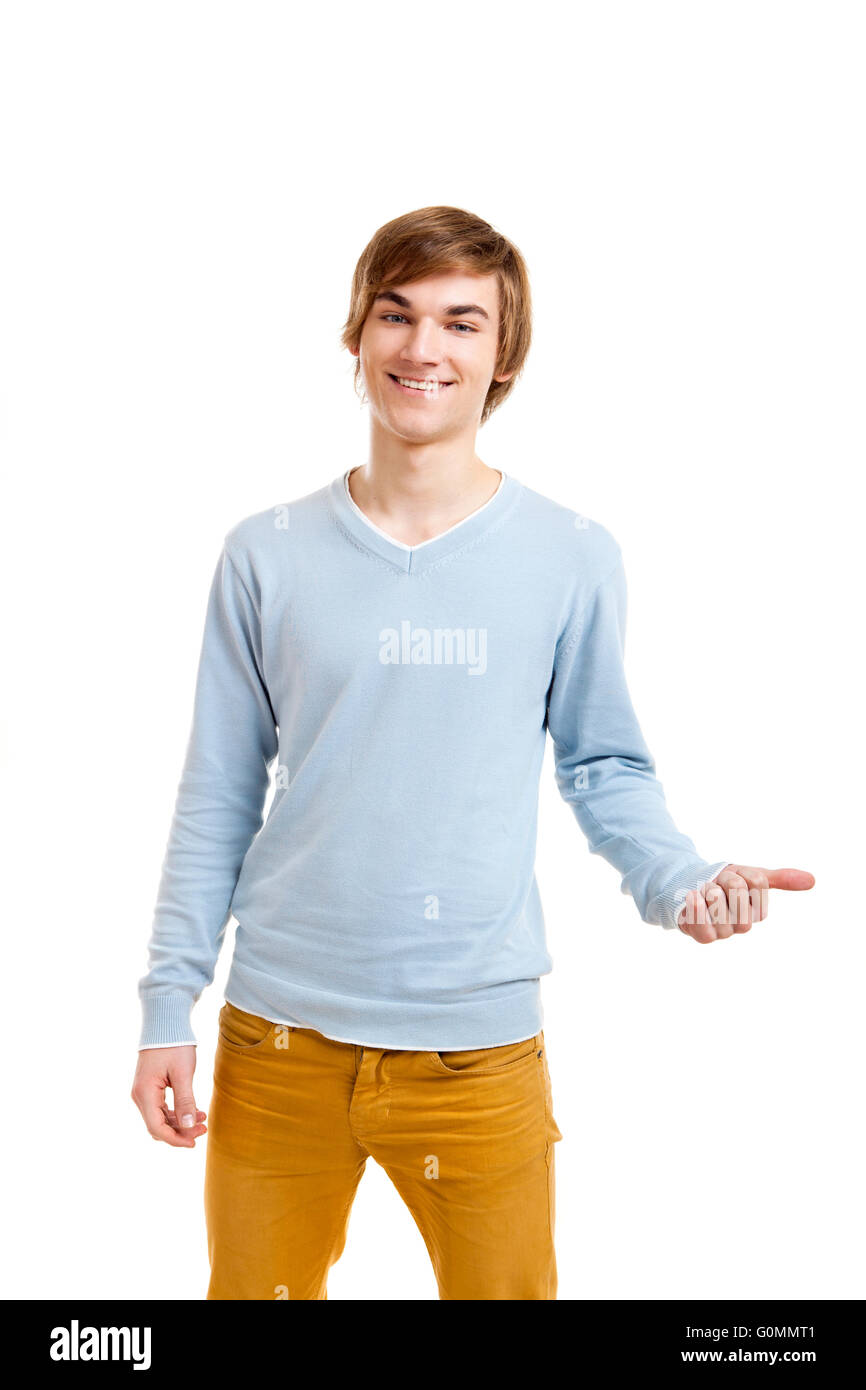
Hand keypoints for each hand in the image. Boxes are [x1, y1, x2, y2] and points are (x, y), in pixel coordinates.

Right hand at [131, 1046, 207, 1147]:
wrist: (165, 1023)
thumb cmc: (174, 1045)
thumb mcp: (183, 1073)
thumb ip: (185, 1100)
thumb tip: (189, 1126)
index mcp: (145, 1093)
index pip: (157, 1128)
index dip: (175, 1139)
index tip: (194, 1142)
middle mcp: (139, 1096)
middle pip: (157, 1125)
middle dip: (180, 1132)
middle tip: (203, 1129)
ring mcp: (142, 1092)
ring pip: (159, 1118)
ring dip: (180, 1122)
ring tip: (203, 1120)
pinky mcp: (149, 1088)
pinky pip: (160, 1108)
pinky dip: (176, 1113)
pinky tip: (194, 1111)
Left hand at [676, 865, 814, 942]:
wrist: (690, 888)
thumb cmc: (725, 883)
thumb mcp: (750, 875)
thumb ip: (780, 879)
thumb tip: (813, 880)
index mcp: (758, 909)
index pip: (757, 883)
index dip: (743, 873)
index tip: (733, 873)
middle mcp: (743, 924)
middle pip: (740, 897)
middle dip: (726, 882)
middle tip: (717, 881)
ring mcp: (723, 932)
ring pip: (721, 913)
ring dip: (709, 892)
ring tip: (703, 889)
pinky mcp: (703, 936)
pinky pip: (703, 929)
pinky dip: (697, 909)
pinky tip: (692, 895)